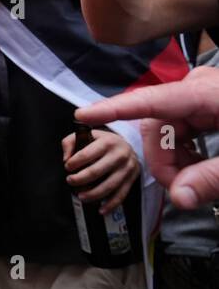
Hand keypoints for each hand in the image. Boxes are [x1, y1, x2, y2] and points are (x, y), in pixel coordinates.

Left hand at [62, 126, 139, 214]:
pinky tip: (101, 210)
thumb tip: (65, 159)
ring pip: (109, 186)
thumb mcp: (86, 135)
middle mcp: (119, 155)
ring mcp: (127, 168)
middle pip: (96, 171)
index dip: (74, 162)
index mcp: (106, 142)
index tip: (67, 167)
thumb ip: (70, 142)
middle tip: (70, 181)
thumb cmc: (101, 142)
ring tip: (80, 196)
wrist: (127, 145)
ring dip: (93, 194)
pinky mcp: (132, 179)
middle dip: (80, 179)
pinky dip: (111, 205)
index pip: (87, 154)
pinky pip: (121, 195)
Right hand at [77, 65, 218, 208]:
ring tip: (202, 184)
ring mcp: (203, 95)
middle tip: (185, 193)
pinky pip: (185, 130)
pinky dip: (191, 154)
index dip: (114, 109)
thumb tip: (178, 199)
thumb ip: (214, 178)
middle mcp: (198, 89)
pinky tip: (205, 169)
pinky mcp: (210, 104)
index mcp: (205, 93)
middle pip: (159, 126)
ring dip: (180, 162)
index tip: (82, 116)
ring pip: (170, 132)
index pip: (150, 101)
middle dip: (166, 162)